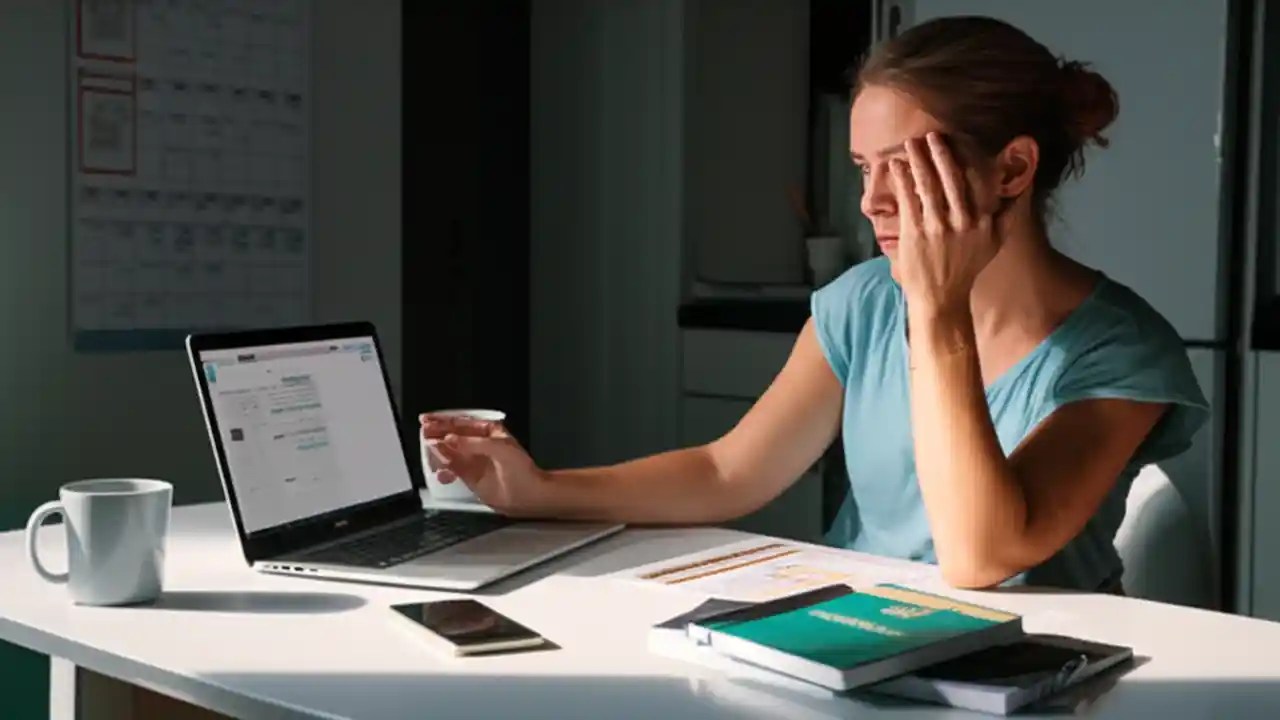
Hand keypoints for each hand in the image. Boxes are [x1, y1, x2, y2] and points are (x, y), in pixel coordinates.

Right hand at [419, 414, 546, 515]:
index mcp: (488, 431)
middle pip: (452, 435)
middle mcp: (479, 444)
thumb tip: (450, 439)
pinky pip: (451, 468)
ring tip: (428, 447)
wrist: (527, 494)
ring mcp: (474, 460)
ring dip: (438, 449)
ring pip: (449, 451)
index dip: (444, 420)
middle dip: (437, 432)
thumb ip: (472, 443)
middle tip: (423, 431)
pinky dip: (443, 467)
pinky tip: (439, 467)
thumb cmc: (522, 469)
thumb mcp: (499, 447)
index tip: (427, 419)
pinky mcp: (470, 476)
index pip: (462, 422)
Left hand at [889, 133, 1000, 314]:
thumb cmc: (967, 267)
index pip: (976, 182)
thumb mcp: (996, 243)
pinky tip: (896, 166)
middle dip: (941, 153)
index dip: (966, 159)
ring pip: (928, 185)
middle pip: (951, 178)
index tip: (958, 140)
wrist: (941, 298)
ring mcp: (937, 228)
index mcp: (982, 221)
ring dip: (919, 161)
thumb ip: (1010, 214)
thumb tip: (1026, 186)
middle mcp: (962, 222)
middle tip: (931, 135)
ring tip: (911, 143)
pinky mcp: (915, 234)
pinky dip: (902, 180)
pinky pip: (908, 200)